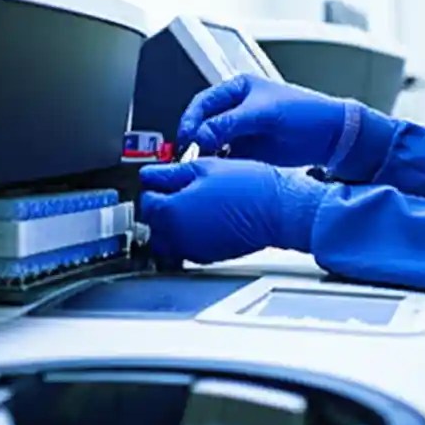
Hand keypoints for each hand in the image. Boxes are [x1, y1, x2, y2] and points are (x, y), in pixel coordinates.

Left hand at [138, 158, 322, 264]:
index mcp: (171, 212)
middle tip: (179, 189)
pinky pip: (184, 248)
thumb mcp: (205, 167)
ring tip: (190, 206)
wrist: (278, 211)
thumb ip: (170, 173)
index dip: (154, 185)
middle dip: (160, 206)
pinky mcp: (207, 257)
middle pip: (152, 223)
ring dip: (170, 224)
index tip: (165, 178)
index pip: (145, 200)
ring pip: (166, 239)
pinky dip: (186, 236)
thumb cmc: (249, 188)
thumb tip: (150, 174)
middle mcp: (177, 237)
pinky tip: (205, 219)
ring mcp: (192, 250)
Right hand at [176, 74, 351, 167]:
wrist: (331, 137)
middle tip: (190, 155)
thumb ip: (231, 123)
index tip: (187, 138)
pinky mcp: (247, 152)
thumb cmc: (306, 113)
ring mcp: (240, 132)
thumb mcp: (266, 113)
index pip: (202, 103)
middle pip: (202, 125)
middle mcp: (235, 110)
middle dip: (194, 140)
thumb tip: (202, 134)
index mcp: (237, 90)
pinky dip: (218, 165)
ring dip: (204, 154)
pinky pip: (224, 159)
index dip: (191, 120)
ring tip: (202, 165)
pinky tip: (217, 171)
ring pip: (211, 144)